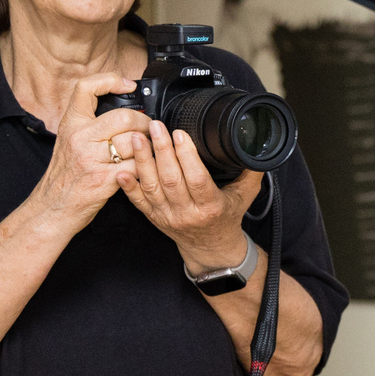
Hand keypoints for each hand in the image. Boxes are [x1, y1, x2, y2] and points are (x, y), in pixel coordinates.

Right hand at [27, 73, 151, 232]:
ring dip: (149, 145)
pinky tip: (144, 168)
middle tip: (150, 128)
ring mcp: (91, 158)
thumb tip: (123, 111)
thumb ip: (90, 125)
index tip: (128, 85)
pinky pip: (136, 166)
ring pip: (133, 141)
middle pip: (123, 116)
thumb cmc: (65, 176)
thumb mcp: (69, 141)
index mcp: (70, 124)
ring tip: (150, 148)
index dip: (110, 80)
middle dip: (144, 122)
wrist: (52, 208)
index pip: (86, 88)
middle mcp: (79, 138)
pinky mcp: (103, 179)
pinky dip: (145, 167)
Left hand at [115, 120, 264, 269]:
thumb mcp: (245, 196)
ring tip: (138, 138)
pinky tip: (120, 170)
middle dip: (162, 150)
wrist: (211, 248)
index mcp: (211, 207)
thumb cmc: (227, 218)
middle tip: (156, 127)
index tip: (181, 134)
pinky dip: (128, 186)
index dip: (187, 156)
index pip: (197, 179)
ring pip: (151, 187)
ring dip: (143, 161)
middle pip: (170, 179)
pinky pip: (138, 202)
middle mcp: (187, 213)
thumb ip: (250, 171)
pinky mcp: (153, 217)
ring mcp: (167, 216)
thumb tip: (254, 146)